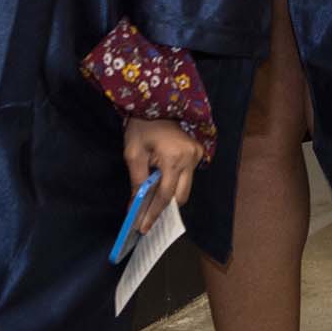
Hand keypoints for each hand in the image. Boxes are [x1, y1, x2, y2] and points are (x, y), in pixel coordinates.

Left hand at [123, 118, 200, 234]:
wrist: (157, 102)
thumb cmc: (142, 126)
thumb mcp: (133, 154)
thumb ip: (137, 182)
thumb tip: (135, 208)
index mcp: (174, 158)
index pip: (164, 195)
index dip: (153, 213)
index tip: (143, 228)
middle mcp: (190, 158)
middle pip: (180, 197)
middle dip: (164, 208)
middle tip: (146, 217)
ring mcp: (196, 154)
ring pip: (185, 188)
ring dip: (169, 195)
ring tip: (151, 200)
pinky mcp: (198, 151)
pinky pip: (188, 176)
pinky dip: (174, 183)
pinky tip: (161, 182)